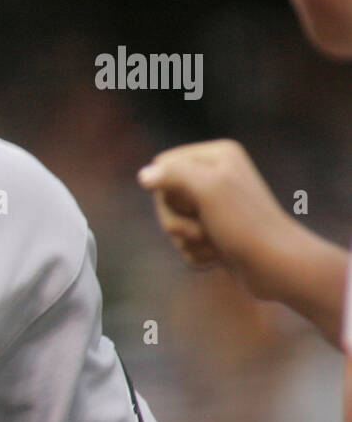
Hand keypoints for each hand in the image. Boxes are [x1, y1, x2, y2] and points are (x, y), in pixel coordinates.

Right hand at [138, 139, 300, 301]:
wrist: (277, 266)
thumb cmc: (245, 225)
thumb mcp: (208, 189)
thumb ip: (173, 174)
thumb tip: (144, 175)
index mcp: (217, 155)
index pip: (163, 165)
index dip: (168, 190)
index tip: (195, 203)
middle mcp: (217, 175)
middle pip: (164, 196)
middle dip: (176, 220)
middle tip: (203, 229)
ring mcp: (216, 205)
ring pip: (172, 222)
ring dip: (187, 240)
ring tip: (214, 244)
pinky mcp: (216, 231)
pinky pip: (185, 241)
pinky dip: (196, 252)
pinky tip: (217, 255)